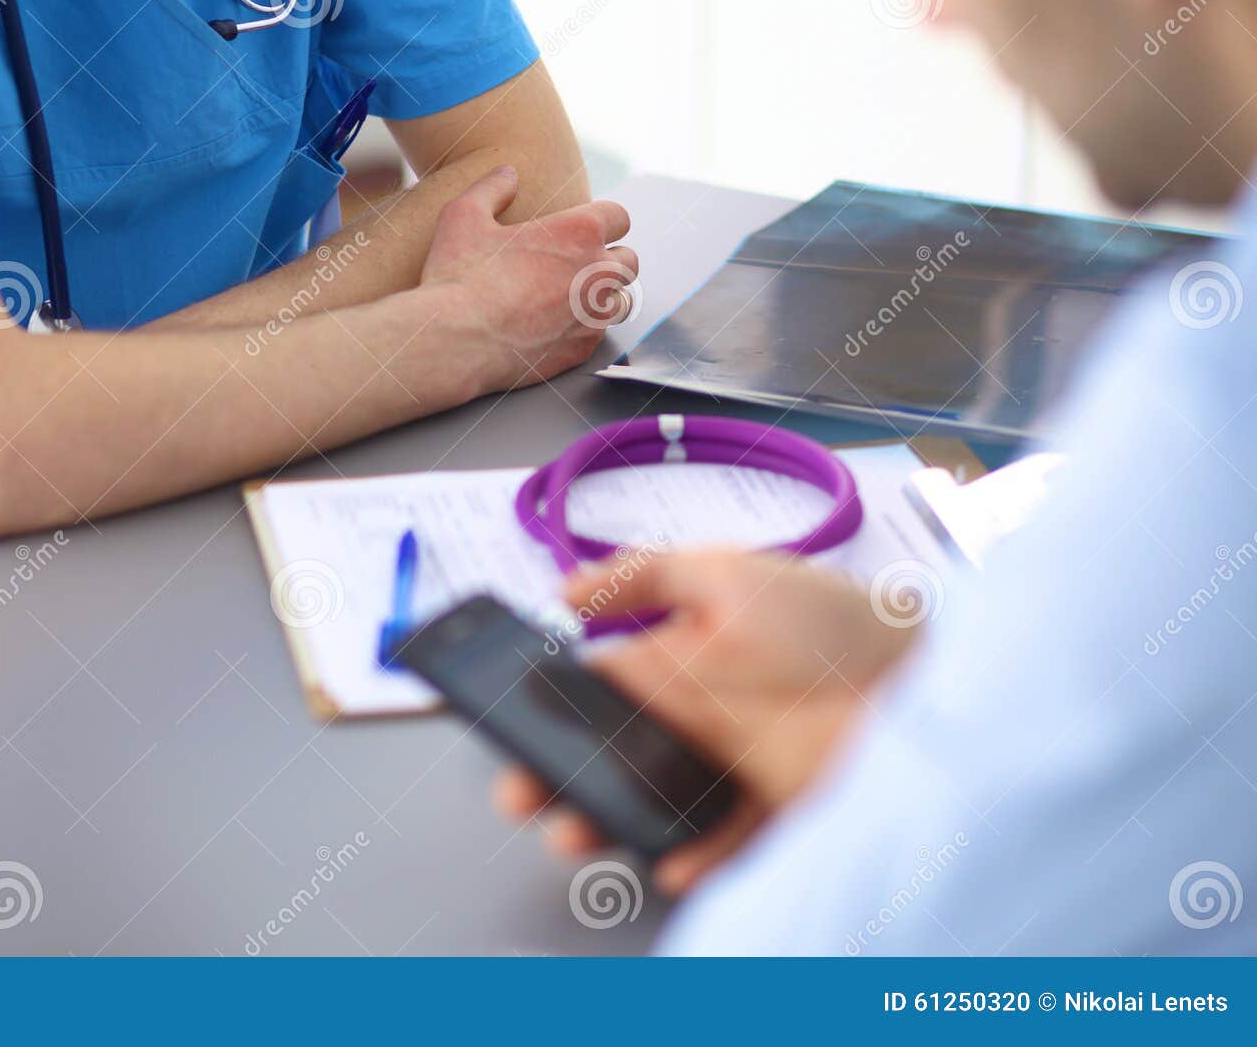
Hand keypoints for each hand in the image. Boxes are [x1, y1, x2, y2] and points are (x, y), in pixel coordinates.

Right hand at [419, 166, 637, 392]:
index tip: (585, 229)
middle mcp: (597, 272)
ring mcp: (593, 315)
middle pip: (628, 261)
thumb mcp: (464, 215)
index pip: (619, 217)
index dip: (602, 221)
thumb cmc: (459, 275)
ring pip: (621, 302)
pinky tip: (558, 327)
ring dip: (604, 297)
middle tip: (579, 264)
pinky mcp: (582, 349)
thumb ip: (492, 188)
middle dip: (609, 259)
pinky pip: (598, 335)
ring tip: (575, 298)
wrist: (456, 340)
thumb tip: (507, 174)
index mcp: (579, 232)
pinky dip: (584, 330)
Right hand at [494, 548, 919, 893]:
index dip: (544, 707)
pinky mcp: (773, 811)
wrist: (927, 676)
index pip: (591, 688)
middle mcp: (695, 717)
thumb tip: (565, 590)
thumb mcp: (727, 570)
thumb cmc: (826, 617)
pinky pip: (720, 843)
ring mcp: (732, 768)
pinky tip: (673, 861)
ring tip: (577, 832)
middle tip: (522, 795)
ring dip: (608, 819)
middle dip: (555, 775)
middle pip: (606, 754)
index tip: (504, 723)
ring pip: (649, 802)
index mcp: (674, 659)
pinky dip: (693, 857)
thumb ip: (645, 574)